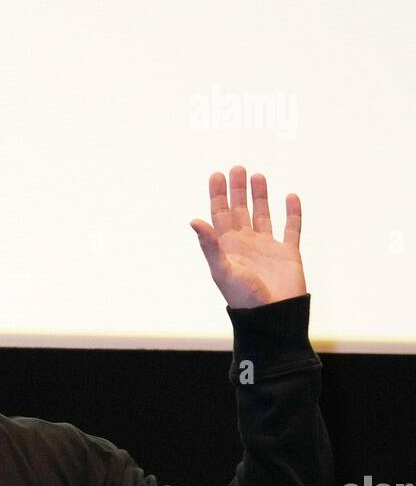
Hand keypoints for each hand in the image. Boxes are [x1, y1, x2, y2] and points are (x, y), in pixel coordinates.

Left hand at [190, 166, 305, 307]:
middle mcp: (247, 245)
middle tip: (237, 168)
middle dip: (237, 190)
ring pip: (263, 215)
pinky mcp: (288, 254)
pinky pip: (291, 229)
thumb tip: (193, 220)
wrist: (272, 317)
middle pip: (240, 211)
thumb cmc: (243, 299)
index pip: (220, 216)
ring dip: (260, 196)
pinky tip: (290, 197)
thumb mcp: (222, 271)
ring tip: (257, 176)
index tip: (217, 175)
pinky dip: (292, 213)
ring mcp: (267, 248)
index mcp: (228, 248)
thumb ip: (209, 246)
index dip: (217, 196)